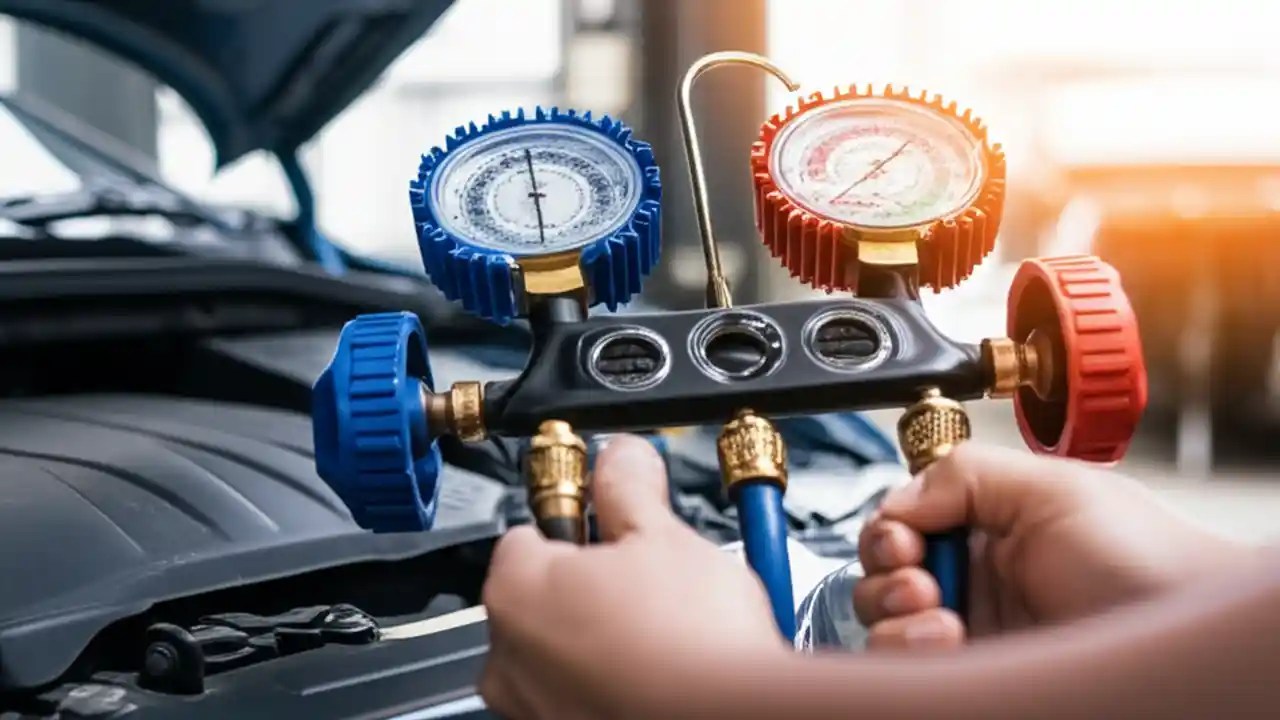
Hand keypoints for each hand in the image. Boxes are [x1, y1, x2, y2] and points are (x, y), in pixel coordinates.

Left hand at [479, 435, 788, 719]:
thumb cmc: (693, 647)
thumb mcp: (665, 535)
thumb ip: (628, 485)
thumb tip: (621, 456)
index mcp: (515, 592)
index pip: (531, 531)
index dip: (584, 522)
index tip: (619, 525)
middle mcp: (507, 659)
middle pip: (544, 596)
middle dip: (593, 584)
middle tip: (652, 580)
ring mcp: (533, 708)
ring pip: (563, 651)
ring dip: (602, 636)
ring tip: (666, 632)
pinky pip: (579, 695)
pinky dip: (610, 683)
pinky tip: (660, 675)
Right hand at [853, 443, 1248, 648]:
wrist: (1177, 637)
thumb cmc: (1147, 563)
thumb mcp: (1054, 489)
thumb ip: (966, 473)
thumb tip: (899, 497)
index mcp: (988, 525)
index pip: (903, 522)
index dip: (892, 529)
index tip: (907, 539)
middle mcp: (974, 578)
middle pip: (881, 572)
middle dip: (886, 571)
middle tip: (922, 579)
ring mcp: (972, 631)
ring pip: (883, 623)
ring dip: (893, 614)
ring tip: (942, 617)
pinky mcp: (973, 672)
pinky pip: (907, 667)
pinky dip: (907, 650)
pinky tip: (949, 641)